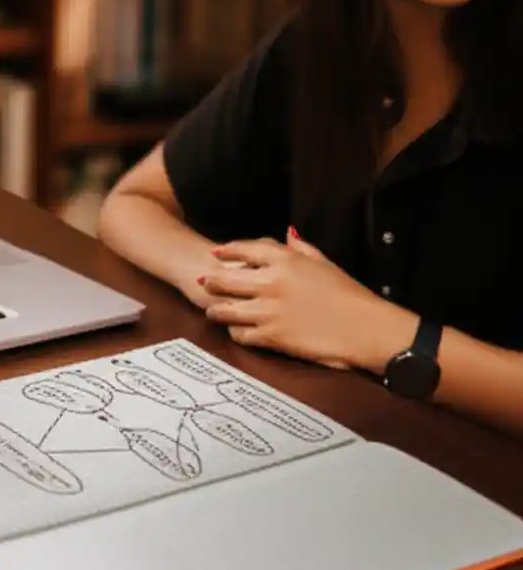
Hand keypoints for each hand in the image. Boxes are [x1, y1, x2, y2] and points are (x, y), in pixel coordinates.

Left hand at [199, 228, 415, 370]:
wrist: (365, 327)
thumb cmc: (349, 294)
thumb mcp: (325, 263)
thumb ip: (301, 249)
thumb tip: (286, 233)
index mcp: (285, 260)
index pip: (245, 249)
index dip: (226, 251)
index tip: (215, 253)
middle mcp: (271, 282)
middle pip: (225, 278)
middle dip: (211, 281)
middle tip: (204, 283)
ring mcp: (267, 310)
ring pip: (225, 309)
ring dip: (216, 309)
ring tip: (214, 310)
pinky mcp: (270, 336)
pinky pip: (240, 333)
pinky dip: (236, 332)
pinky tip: (238, 330)